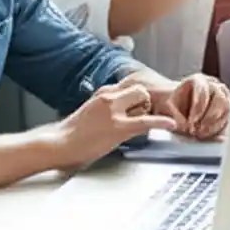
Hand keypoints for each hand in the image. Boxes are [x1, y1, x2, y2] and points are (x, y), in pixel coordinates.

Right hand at [56, 76, 176, 168]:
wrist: (58, 144)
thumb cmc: (74, 134)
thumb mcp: (93, 111)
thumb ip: (110, 106)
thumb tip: (127, 109)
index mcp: (103, 93)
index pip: (132, 85)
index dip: (142, 97)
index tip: (148, 104)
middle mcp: (108, 97)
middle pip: (142, 90)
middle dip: (147, 103)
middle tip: (143, 117)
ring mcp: (113, 111)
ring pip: (145, 103)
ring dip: (146, 114)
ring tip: (135, 127)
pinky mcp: (117, 127)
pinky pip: (146, 121)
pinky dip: (161, 122)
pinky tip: (171, 125)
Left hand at [155, 74, 229, 139]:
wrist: (181, 106)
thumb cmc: (175, 105)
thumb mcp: (170, 108)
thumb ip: (175, 115)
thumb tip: (183, 126)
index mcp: (199, 80)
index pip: (203, 90)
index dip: (198, 107)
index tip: (191, 121)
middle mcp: (215, 86)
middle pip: (220, 99)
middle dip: (208, 117)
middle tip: (197, 130)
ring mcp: (224, 97)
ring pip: (227, 109)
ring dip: (214, 124)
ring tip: (200, 133)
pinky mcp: (228, 111)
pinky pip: (229, 119)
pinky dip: (218, 129)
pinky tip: (207, 134)